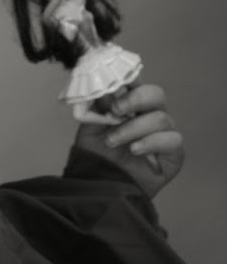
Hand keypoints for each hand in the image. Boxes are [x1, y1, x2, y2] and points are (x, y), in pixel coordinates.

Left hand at [74, 84, 184, 198]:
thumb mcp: (90, 126)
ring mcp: (163, 133)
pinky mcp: (173, 153)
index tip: (115, 82)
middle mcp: (149, 114)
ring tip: (113, 141)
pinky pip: (172, 139)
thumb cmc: (97, 153)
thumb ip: (97, 106)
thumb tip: (102, 85)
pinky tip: (135, 150)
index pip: (137, 82)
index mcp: (130, 103)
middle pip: (156, 94)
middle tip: (115, 110)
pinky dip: (151, 142)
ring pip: (161, 118)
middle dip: (135, 99)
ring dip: (133, 128)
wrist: (103, 185)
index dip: (130, 78)